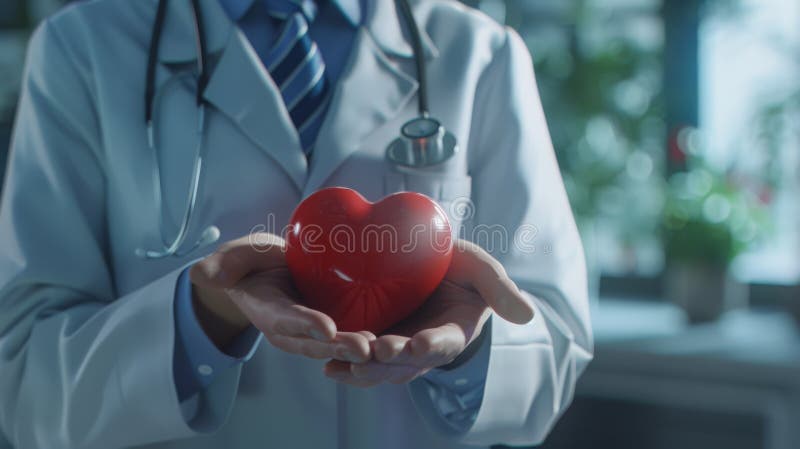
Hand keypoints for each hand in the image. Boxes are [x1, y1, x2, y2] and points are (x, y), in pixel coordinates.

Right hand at [190, 233, 372, 362]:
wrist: (266, 273)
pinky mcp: (333, 326)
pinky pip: (349, 335)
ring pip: (336, 345)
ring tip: (380, 348)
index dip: (304, 323)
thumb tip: (203, 274)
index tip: (323, 326)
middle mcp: (293, 330)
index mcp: (271, 312)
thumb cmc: (251, 264)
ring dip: (357, 348)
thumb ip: (223, 264)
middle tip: (364, 347)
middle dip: (340, 345)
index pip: (287, 320)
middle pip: (317, 341)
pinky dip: (369, 339)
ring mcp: (313, 332)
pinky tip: (392, 338)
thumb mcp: (235, 257)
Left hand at [324, 239, 533, 386]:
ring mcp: (397, 347)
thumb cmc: (458, 270)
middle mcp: (423, 347)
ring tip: (341, 364)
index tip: (420, 344)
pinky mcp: (375, 340)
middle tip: (374, 352)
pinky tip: (325, 362)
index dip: (432, 345)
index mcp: (451, 331)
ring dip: (362, 367)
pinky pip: (360, 359)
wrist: (429, 269)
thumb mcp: (480, 270)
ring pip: (380, 367)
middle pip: (405, 362)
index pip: (444, 343)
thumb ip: (500, 289)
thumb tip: (528, 315)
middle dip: (389, 360)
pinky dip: (345, 363)